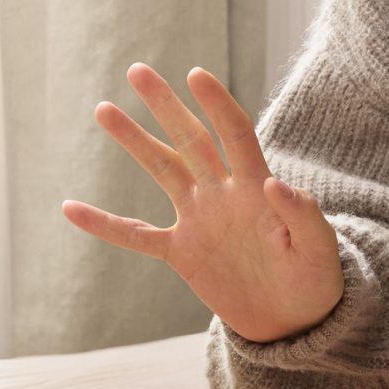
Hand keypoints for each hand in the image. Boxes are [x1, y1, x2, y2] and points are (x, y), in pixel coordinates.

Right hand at [62, 64, 344, 343]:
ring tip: (104, 108)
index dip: (217, 104)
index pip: (235, 134)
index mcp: (257, 187)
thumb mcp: (319, 250)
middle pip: (190, 139)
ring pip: (162, 171)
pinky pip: (137, 235)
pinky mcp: (182, 252)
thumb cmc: (315, 279)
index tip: (196, 74)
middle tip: (138, 70)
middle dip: (165, 106)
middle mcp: (224, 193)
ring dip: (134, 142)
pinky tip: (69, 207)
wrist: (293, 319)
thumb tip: (277, 184)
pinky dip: (105, 224)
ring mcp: (199, 219)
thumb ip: (303, 216)